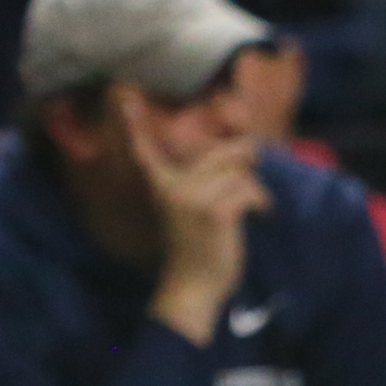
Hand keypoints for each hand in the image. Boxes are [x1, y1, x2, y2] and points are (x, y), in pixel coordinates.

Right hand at [123, 88, 266, 343]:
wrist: (193, 288)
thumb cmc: (197, 248)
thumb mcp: (189, 209)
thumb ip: (204, 181)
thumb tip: (244, 150)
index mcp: (161, 184)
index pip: (145, 149)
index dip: (132, 124)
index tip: (122, 98)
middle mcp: (173, 186)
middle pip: (223, 152)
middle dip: (245, 161)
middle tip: (250, 182)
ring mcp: (192, 197)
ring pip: (241, 171)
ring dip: (255, 189)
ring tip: (255, 206)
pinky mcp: (215, 211)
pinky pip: (249, 190)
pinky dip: (262, 202)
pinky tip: (261, 214)